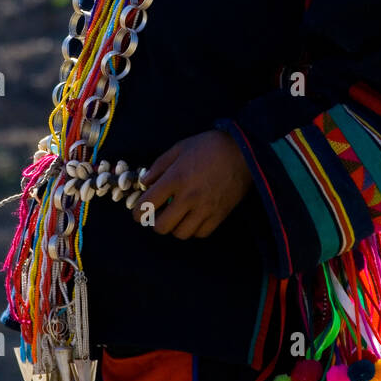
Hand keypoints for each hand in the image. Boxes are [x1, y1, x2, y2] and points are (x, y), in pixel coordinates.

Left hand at [133, 130, 253, 238]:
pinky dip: (193, 229)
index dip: (137, 212)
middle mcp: (189, 197)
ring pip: (181, 233)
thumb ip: (159, 166)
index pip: (148, 204)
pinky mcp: (220, 215)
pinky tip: (192, 218)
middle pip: (162, 226)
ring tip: (175, 216)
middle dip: (154, 223)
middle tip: (157, 214)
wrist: (243, 151)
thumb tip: (145, 182)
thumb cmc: (209, 146)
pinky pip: (201, 233)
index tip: (137, 213)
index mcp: (176, 178)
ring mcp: (205, 208)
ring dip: (174, 227)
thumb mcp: (180, 148)